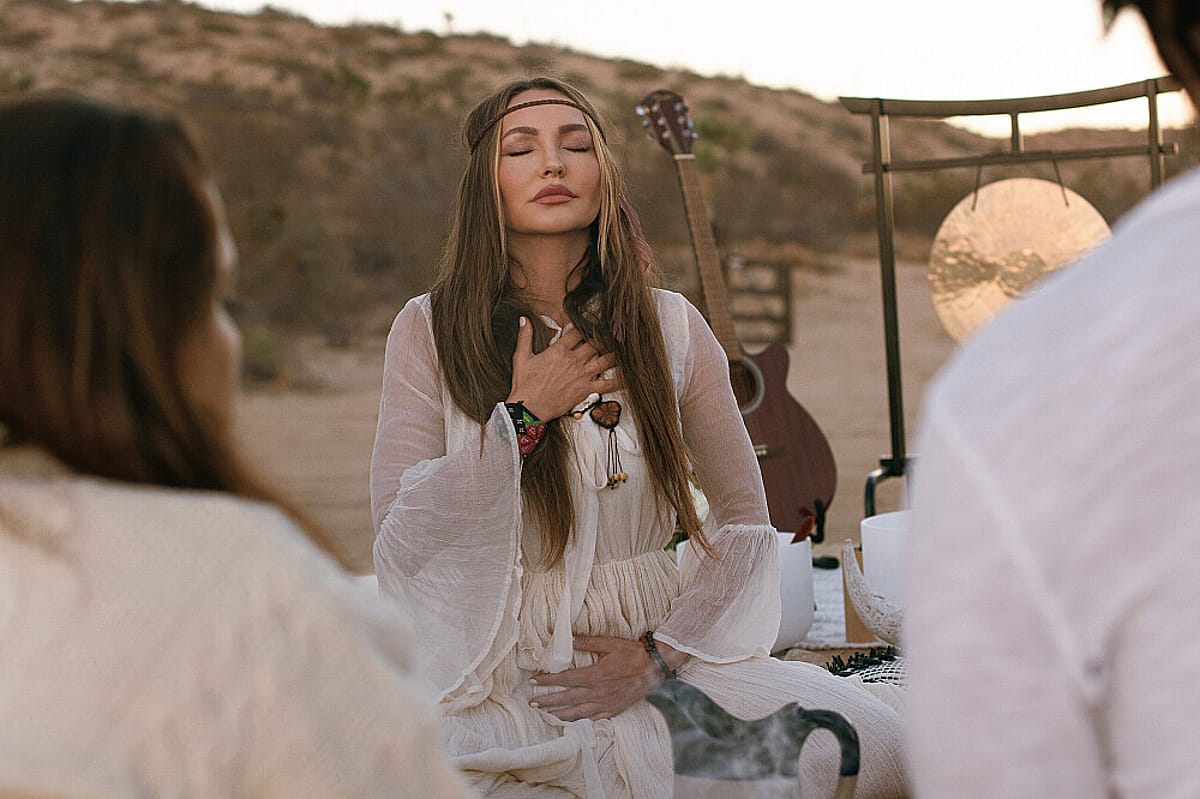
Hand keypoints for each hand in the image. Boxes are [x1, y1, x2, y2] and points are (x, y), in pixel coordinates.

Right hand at [507, 316, 619, 420]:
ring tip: (624, 348)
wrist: (528, 408)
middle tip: (613, 333)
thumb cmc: (524, 385)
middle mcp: (573, 360)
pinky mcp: (585, 389)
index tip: (594, 322)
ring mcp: (581, 375)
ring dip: (615, 353)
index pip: (577, 332)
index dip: (587, 325)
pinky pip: (607, 384)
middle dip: (604, 337)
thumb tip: (523, 318)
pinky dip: (619, 380)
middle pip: (594, 343)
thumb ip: (525, 336)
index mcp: (558, 350)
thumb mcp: (521, 357)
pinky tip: (628, 376)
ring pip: (604, 360)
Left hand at [530, 636, 671, 721]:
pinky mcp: (613, 710)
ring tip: (546, 716)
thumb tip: (567, 639)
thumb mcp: (609, 643)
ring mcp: (605, 703)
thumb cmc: (631, 654)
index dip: (547, 680)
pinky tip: (572, 724)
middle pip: (567, 698)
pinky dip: (581, 722)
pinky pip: (593, 718)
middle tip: (532, 703)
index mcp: (594, 675)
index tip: (533, 681)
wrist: (654, 669)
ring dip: (560, 714)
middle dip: (548, 701)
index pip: (564, 679)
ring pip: (578, 712)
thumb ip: (587, 642)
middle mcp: (597, 692)